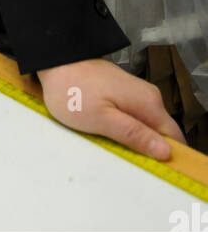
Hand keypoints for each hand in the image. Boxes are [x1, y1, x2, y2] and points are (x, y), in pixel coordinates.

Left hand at [37, 59, 186, 161]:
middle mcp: (149, 97)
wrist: (55, 59)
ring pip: (147, 127)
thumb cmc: (74, 92)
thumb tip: (167, 152)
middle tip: (125, 160)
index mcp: (149, 103)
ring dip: (135, 141)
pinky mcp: (124, 93)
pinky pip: (135, 119)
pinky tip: (108, 134)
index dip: (169, 158)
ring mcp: (137, 94)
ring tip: (113, 148)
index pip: (175, 138)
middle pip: (162, 134)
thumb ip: (134, 135)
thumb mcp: (102, 119)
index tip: (153, 171)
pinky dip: (126, 130)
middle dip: (149, 151)